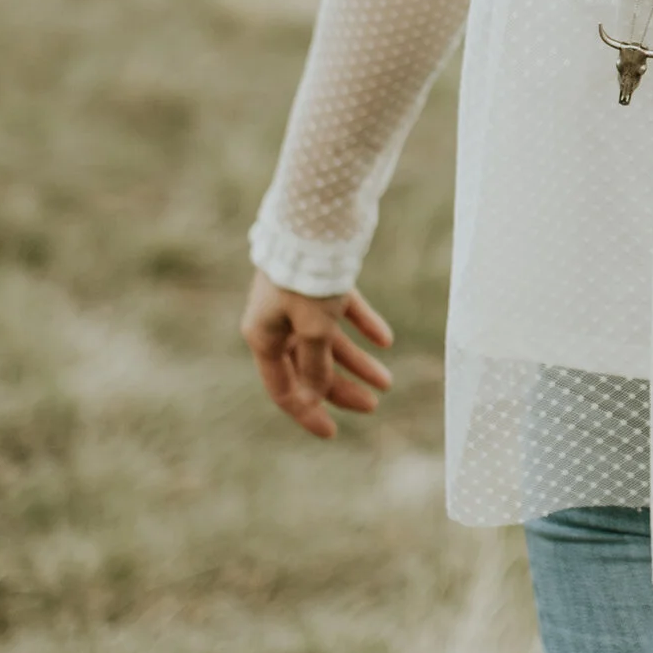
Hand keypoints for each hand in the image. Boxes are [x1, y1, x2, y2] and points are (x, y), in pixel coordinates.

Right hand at [239, 272, 392, 440]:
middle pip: (310, 367)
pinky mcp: (319, 282)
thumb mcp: (314, 328)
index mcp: (264, 337)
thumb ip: (315, 364)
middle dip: (340, 388)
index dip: (307, 412)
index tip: (332, 433)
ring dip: (357, 361)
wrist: (314, 219)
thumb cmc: (308, 277)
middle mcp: (277, 322)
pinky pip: (342, 312)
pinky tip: (385, 340)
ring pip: (328, 341)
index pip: (283, 388)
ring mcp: (297, 301)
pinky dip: (362, 326)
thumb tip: (313, 397)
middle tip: (375, 405)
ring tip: (388, 381)